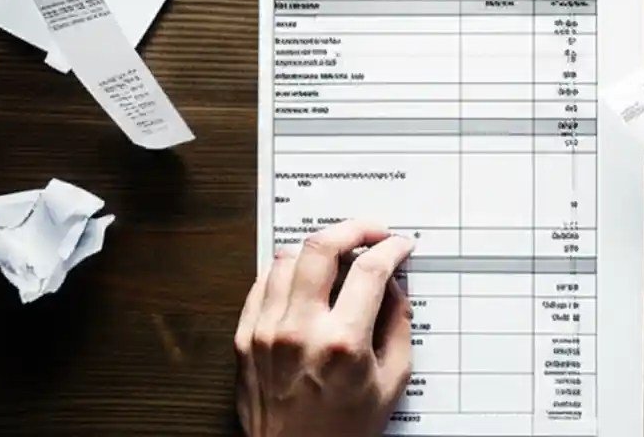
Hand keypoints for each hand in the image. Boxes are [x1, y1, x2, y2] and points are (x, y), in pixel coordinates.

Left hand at [234, 220, 415, 436]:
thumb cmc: (342, 431)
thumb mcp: (390, 383)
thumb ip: (397, 326)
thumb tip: (393, 285)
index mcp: (342, 343)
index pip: (369, 269)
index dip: (390, 247)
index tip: (399, 245)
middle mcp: (300, 331)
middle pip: (321, 247)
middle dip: (352, 228)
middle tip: (369, 232)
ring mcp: (266, 332)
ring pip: (286, 258)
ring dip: (317, 248)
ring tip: (337, 256)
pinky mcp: (244, 338)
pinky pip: (261, 283)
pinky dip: (285, 272)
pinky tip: (303, 279)